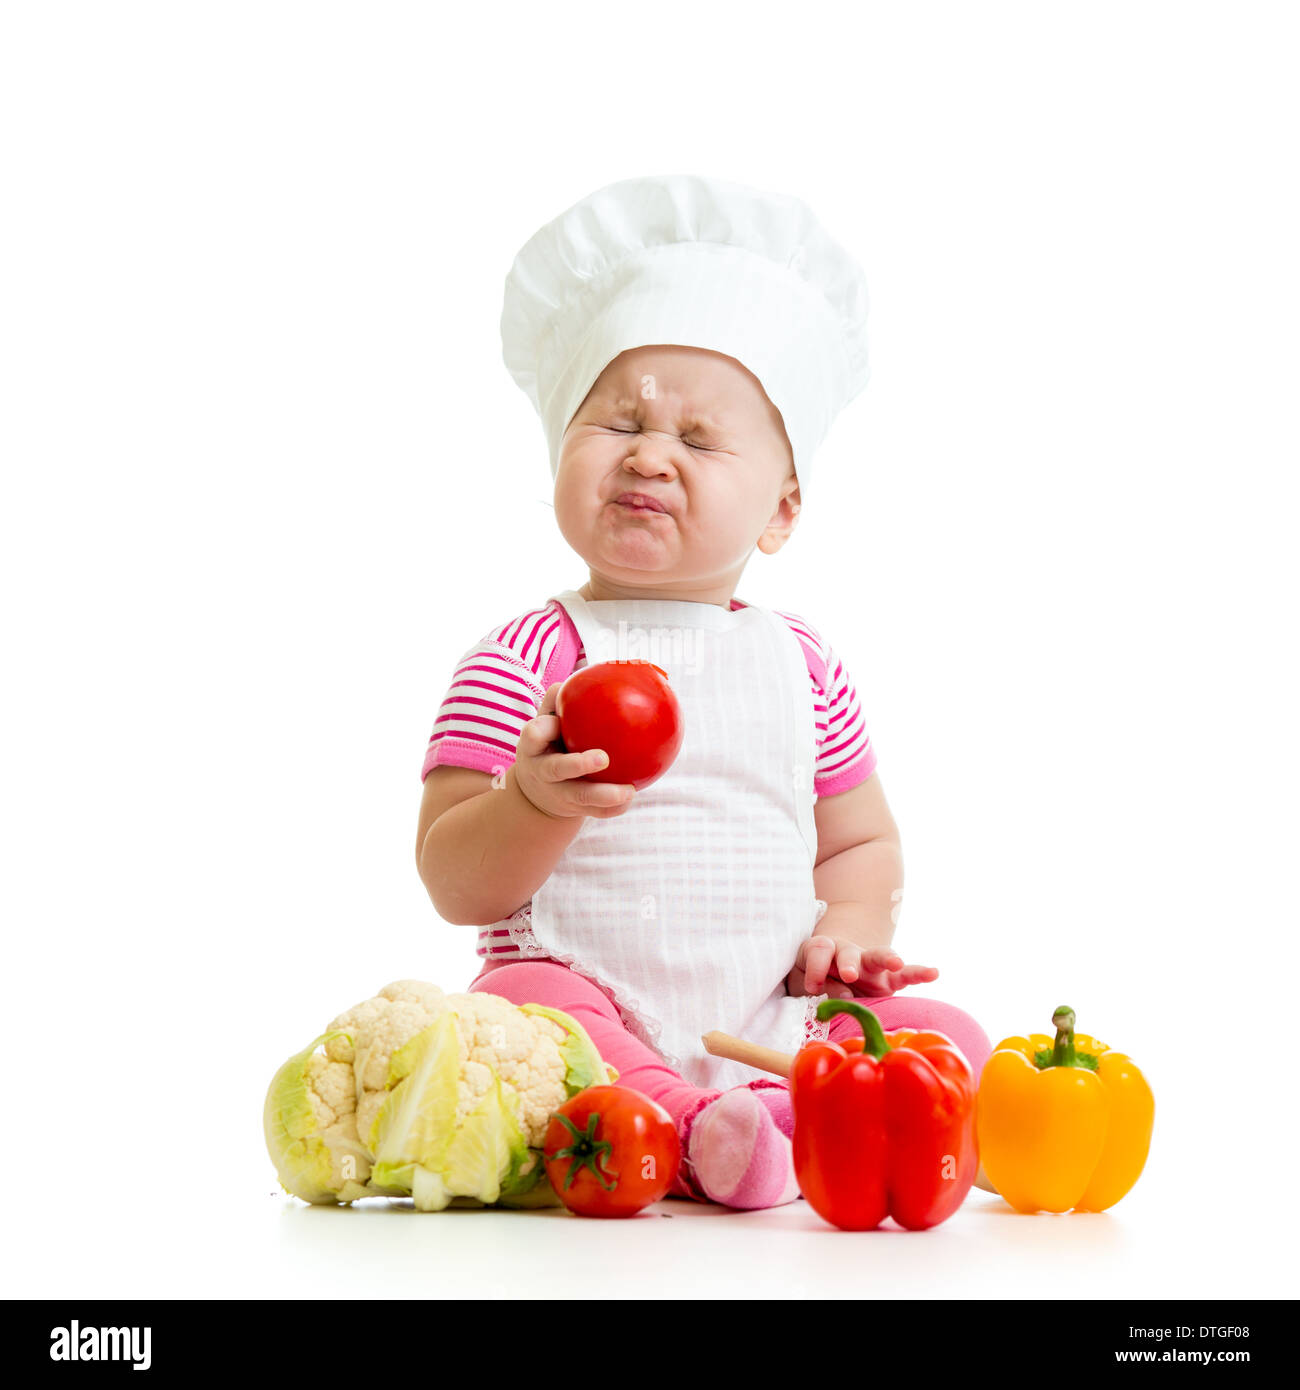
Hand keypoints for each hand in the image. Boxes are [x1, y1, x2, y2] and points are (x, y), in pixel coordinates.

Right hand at [510, 682, 636, 820]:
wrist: (538, 791)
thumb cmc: (549, 743)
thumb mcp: (545, 723)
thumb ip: (559, 702)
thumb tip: (584, 672)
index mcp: (533, 747)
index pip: (533, 735)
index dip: (542, 729)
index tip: (557, 723)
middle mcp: (542, 772)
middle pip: (557, 770)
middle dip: (578, 765)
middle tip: (604, 758)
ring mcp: (558, 794)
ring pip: (580, 798)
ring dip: (604, 796)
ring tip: (629, 791)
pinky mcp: (573, 810)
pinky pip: (595, 813)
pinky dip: (613, 808)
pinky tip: (631, 797)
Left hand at [787, 934, 938, 999]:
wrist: (830, 973)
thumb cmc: (813, 977)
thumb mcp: (806, 982)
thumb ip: (824, 987)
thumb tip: (845, 995)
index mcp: (825, 950)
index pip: (820, 950)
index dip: (815, 967)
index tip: (812, 987)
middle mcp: (849, 953)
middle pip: (849, 952)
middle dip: (849, 963)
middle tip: (848, 974)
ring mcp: (871, 966)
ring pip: (880, 956)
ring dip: (887, 959)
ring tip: (897, 963)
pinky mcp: (889, 980)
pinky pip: (905, 975)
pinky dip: (919, 974)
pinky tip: (934, 972)